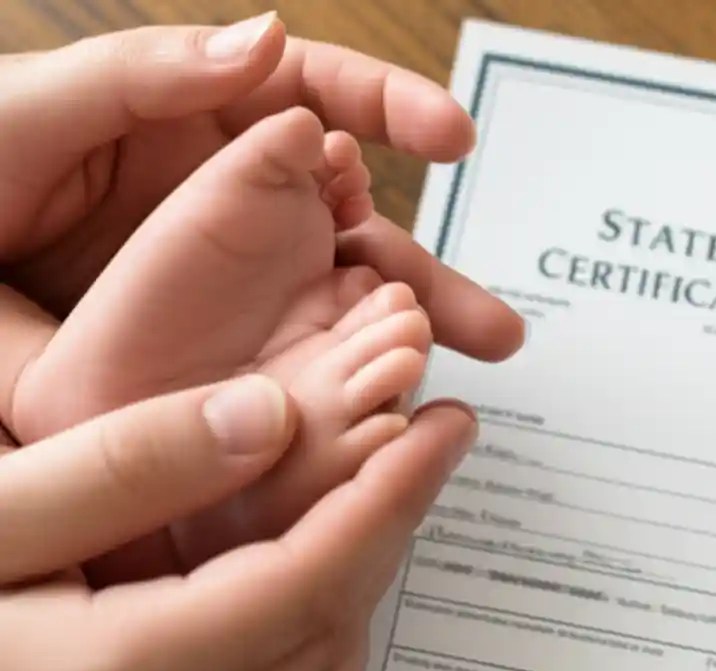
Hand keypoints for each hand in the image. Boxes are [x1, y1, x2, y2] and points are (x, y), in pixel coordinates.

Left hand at [0, 13, 521, 360]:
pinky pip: (279, 359)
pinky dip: (332, 381)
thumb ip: (148, 72)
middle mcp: (234, 200)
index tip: (455, 138)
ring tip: (463, 383)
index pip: (324, 101)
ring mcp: (224, 280)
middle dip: (427, 274)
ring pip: (332, 305)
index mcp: (208, 119)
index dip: (397, 112)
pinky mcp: (200, 346)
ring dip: (400, 341)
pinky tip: (372, 409)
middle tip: (492, 328)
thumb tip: (271, 39)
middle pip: (355, 228)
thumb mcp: (37, 108)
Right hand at [0, 374, 476, 670]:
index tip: (443, 427)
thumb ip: (119, 468)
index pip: (309, 585)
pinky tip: (311, 561)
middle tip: (424, 439)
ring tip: (379, 485)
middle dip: (389, 525)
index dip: (392, 499)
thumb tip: (264, 416)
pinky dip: (314, 626)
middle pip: (328, 625)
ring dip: (361, 575)